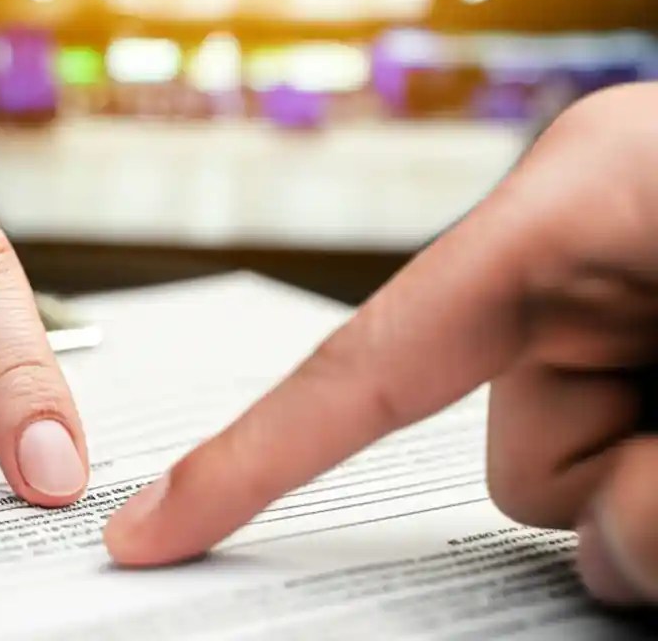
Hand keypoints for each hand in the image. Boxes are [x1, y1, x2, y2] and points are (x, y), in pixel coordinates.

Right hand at [104, 82, 657, 602]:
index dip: (247, 459)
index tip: (150, 526)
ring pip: (553, 454)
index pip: (366, 362)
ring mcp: (616, 277)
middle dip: (588, 475)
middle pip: (494, 432)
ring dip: (632, 477)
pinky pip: (600, 439)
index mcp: (576, 199)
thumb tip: (602, 559)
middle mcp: (576, 235)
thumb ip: (653, 489)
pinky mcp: (646, 316)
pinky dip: (648, 462)